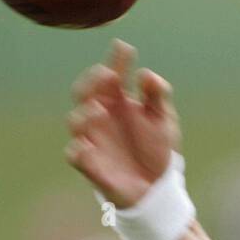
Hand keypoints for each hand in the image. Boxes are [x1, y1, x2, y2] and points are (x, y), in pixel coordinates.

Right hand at [64, 39, 181, 207]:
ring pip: (74, 121)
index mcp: (118, 102)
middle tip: (108, 75)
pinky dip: (78, 149)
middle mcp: (101, 117)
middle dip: (92, 81)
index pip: (111, 75)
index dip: (116, 61)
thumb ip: (158, 95)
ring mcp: (93, 140)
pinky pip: (75, 155)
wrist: (159, 190)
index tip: (124, 49)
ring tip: (100, 109)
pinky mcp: (91, 165)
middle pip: (84, 91)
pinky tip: (88, 145)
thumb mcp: (164, 121)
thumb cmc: (158, 151)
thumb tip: (146, 74)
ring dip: (84, 113)